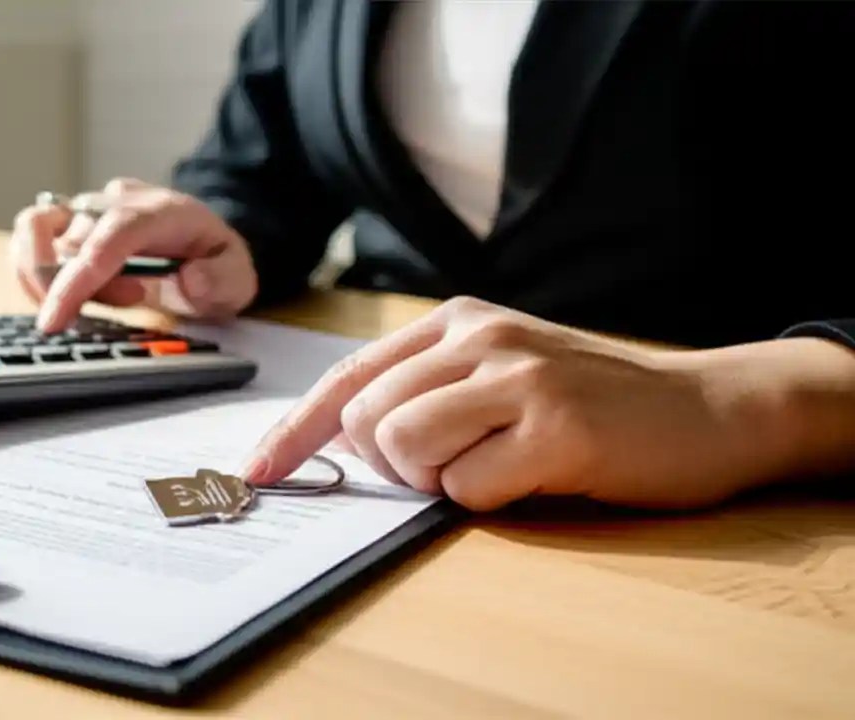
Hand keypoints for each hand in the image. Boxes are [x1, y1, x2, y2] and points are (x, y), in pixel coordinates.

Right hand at [9, 178, 258, 332]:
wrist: (201, 246)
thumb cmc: (214, 265)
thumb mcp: (237, 279)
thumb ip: (224, 280)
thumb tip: (191, 278)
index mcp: (161, 211)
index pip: (111, 233)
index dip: (79, 274)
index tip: (56, 314)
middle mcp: (117, 202)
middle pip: (65, 236)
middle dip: (78, 287)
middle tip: (127, 302)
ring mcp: (89, 208)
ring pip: (35, 232)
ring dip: (49, 276)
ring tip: (100, 297)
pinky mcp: (68, 221)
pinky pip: (28, 238)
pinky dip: (34, 273)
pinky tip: (74, 294)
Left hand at [241, 296, 854, 510]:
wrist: (704, 409)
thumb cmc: (589, 402)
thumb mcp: (499, 372)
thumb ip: (426, 390)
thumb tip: (341, 439)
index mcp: (456, 322)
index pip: (347, 376)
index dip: (295, 431)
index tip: (259, 471)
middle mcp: (481, 338)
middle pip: (367, 417)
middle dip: (385, 463)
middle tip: (441, 469)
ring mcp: (521, 379)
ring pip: (405, 447)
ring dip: (431, 481)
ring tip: (487, 469)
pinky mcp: (557, 429)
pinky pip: (468, 487)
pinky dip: (485, 499)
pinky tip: (530, 477)